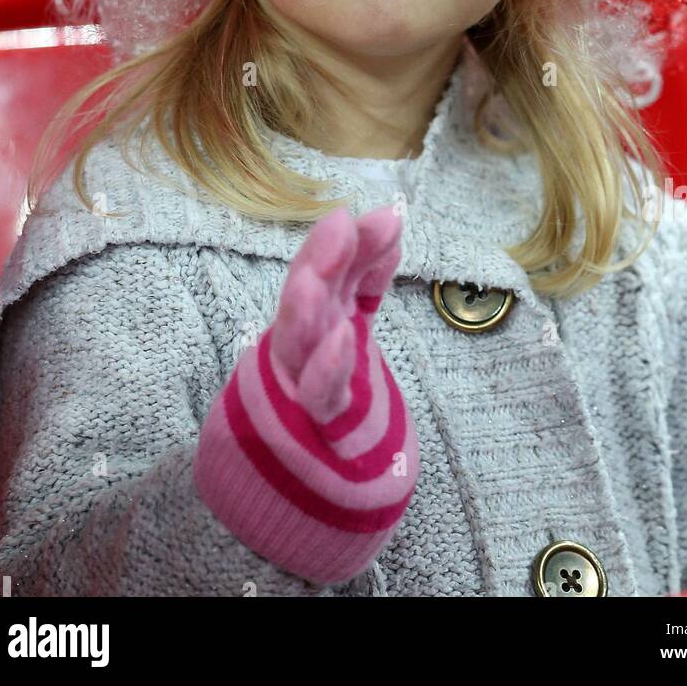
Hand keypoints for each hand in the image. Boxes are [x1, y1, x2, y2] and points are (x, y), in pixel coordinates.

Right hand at [268, 203, 401, 424]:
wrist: (306, 468)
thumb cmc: (325, 386)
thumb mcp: (350, 320)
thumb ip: (367, 275)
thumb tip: (388, 220)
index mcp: (318, 313)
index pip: (334, 270)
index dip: (357, 244)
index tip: (389, 217)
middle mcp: (303, 340)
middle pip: (307, 294)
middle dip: (320, 259)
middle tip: (339, 223)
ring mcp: (299, 379)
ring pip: (297, 339)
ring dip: (303, 308)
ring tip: (315, 279)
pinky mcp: (307, 422)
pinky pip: (316, 393)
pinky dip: (326, 366)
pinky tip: (340, 338)